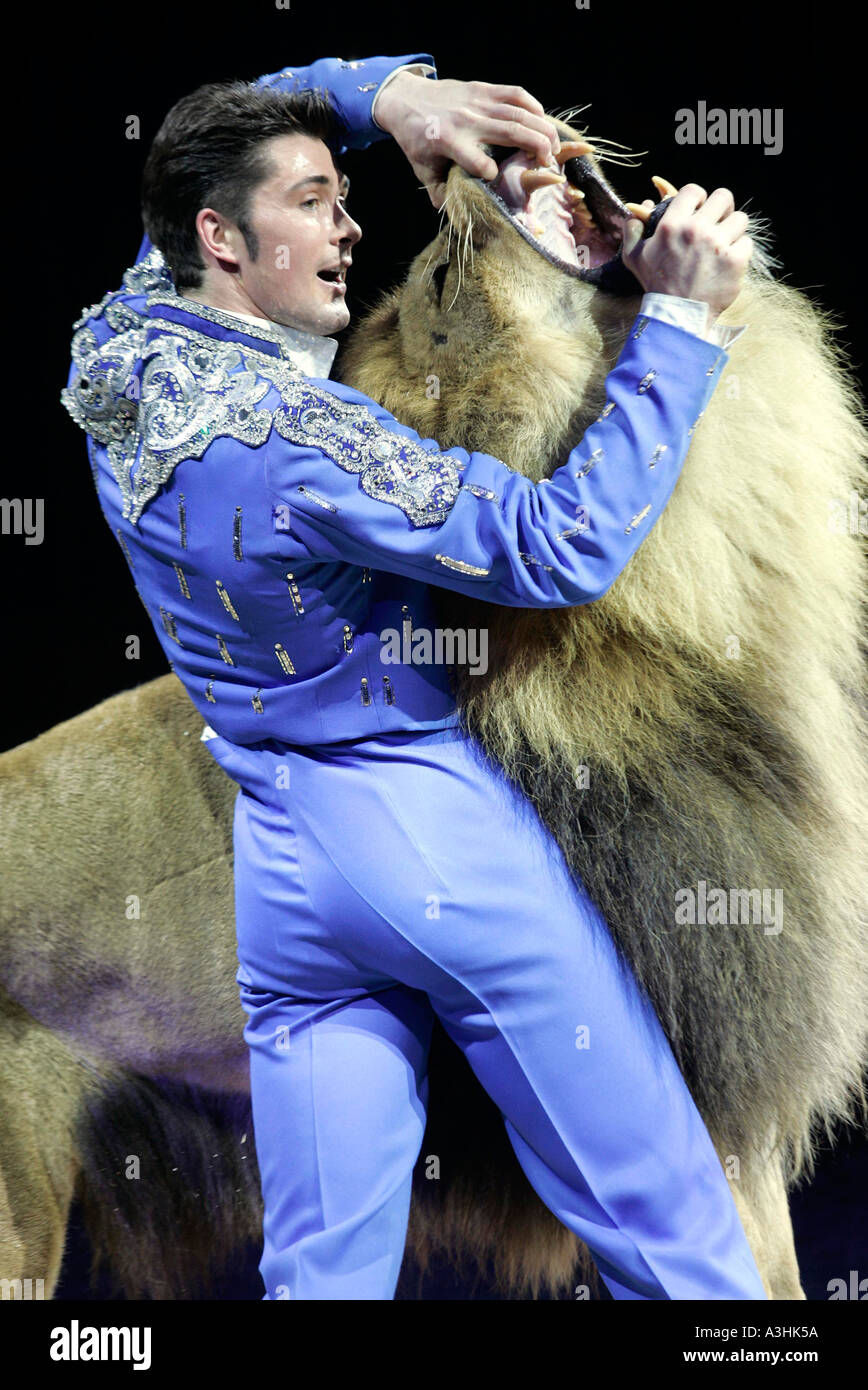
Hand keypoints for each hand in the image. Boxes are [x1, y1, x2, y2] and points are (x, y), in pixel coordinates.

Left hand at [374, 71, 560, 209]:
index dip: (490, 173)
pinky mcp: (483, 89)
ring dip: (542, 129)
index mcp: (448, 142)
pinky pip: (516, 94)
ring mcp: (477, 102)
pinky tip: (542, 121)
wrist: (407, 98)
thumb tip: (456, 214)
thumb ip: (439, 193)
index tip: (499, 181)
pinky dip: (534, 106)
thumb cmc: (416, 139)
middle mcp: (467, 121)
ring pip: (520, 113)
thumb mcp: (422, 170)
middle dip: (537, 147)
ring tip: (554, 147)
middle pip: (512, 132)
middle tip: (550, 163)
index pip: (476, 161)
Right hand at [621, 183, 752, 318]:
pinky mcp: (735, 260)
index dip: (699, 198)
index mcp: (672, 225)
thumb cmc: (656, 285)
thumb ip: (633, 229)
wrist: (677, 316)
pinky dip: (740, 251)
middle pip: (723, 197)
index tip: (699, 210)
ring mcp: (718, 245)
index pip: (694, 190)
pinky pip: (747, 242)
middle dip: (722, 209)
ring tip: (724, 244)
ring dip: (733, 230)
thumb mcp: (633, 256)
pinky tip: (729, 261)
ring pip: (740, 218)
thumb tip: (642, 207)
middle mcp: (696, 230)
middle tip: (719, 222)